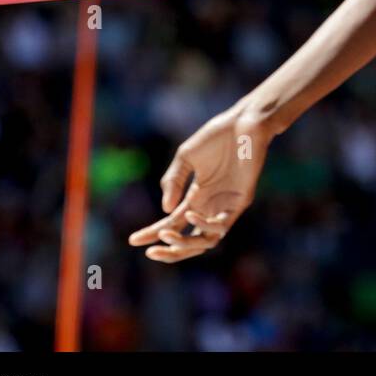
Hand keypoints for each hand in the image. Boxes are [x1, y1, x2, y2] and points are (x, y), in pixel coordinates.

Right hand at [128, 101, 272, 262]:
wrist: (243, 124)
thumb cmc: (216, 138)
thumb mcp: (186, 158)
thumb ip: (173, 182)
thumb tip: (165, 210)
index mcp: (196, 197)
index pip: (173, 224)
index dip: (152, 234)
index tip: (133, 241)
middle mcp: (210, 206)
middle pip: (189, 241)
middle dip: (169, 250)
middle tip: (150, 251)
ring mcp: (225, 206)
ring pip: (206, 242)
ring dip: (184, 243)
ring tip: (165, 234)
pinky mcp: (240, 201)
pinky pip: (222, 226)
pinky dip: (204, 224)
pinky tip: (188, 212)